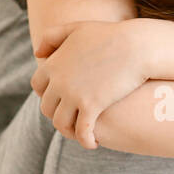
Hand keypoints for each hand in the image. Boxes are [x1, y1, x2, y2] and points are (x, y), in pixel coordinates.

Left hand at [31, 20, 150, 148]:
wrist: (136, 46)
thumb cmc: (110, 35)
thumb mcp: (77, 29)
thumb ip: (53, 36)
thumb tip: (37, 54)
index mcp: (52, 64)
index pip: (38, 86)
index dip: (47, 95)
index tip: (60, 100)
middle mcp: (58, 81)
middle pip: (48, 108)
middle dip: (58, 115)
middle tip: (72, 119)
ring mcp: (73, 95)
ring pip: (61, 123)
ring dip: (69, 131)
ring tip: (81, 133)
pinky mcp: (91, 106)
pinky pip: (81, 131)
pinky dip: (85, 141)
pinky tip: (93, 144)